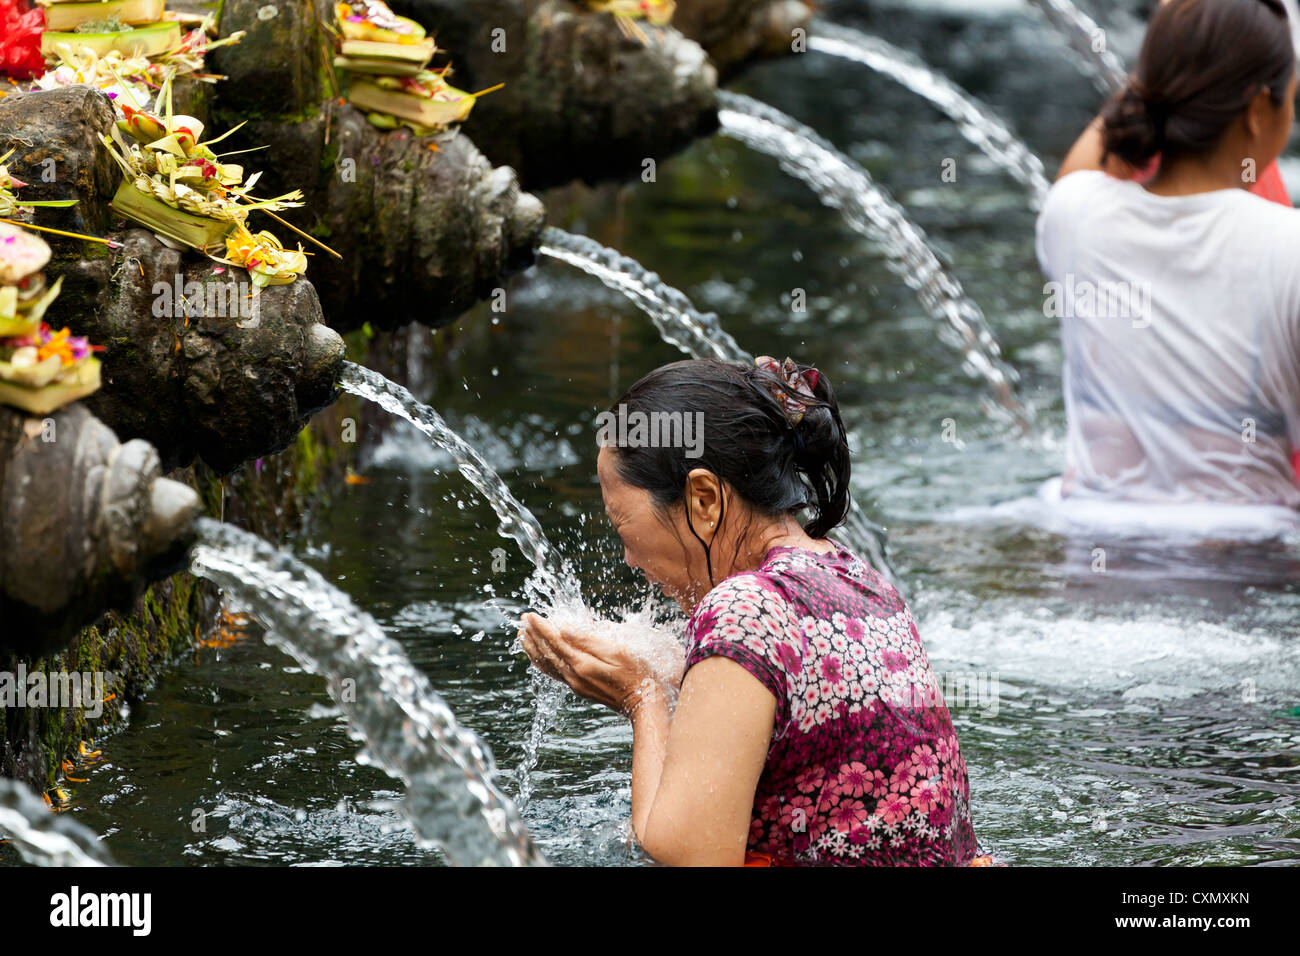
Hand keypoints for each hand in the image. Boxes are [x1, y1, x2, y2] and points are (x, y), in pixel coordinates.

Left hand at [517, 612, 681, 715]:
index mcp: (582, 665)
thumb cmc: (636, 674)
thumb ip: (589, 640)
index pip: (555, 641)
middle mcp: (574, 676)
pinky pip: (553, 674)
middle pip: (546, 653)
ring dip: (532, 649)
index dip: (541, 627)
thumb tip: (564, 629)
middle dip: (533, 635)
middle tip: (522, 620)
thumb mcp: (617, 651)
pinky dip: (541, 662)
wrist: (643, 703)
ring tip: (522, 635)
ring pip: (546, 665)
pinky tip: (537, 656)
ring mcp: (575, 685)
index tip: (530, 614)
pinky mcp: (578, 689)